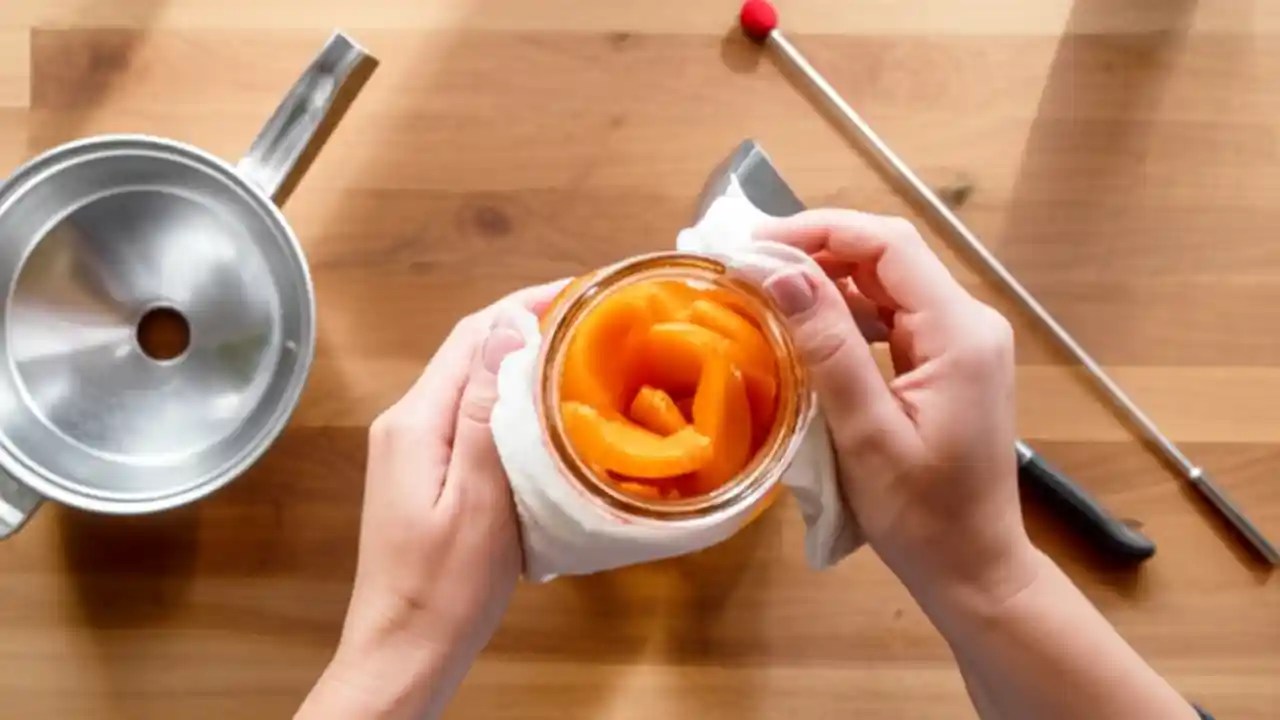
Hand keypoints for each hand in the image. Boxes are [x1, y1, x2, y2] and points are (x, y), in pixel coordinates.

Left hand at [297, 281, 562, 719]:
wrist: (404, 652)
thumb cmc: (446, 589)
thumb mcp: (477, 500)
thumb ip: (484, 412)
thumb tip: (504, 328)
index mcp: (416, 421)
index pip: (473, 334)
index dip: (526, 305)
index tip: (583, 295)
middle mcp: (407, 423)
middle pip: (470, 351)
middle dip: (528, 326)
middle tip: (594, 323)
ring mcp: (412, 449)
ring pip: (472, 382)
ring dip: (521, 362)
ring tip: (582, 359)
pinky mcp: (425, 474)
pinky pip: (471, 416)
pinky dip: (511, 401)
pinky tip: (548, 414)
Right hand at [757, 210, 1034, 602]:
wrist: (973, 569)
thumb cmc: (923, 515)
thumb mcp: (867, 433)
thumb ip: (829, 347)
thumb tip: (782, 273)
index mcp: (960, 332)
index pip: (890, 244)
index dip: (822, 230)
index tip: (756, 244)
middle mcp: (969, 323)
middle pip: (889, 256)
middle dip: (818, 249)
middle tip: (748, 264)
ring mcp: (961, 343)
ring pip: (888, 284)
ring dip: (828, 279)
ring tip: (765, 289)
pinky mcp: (947, 364)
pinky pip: (893, 317)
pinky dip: (846, 312)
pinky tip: (805, 326)